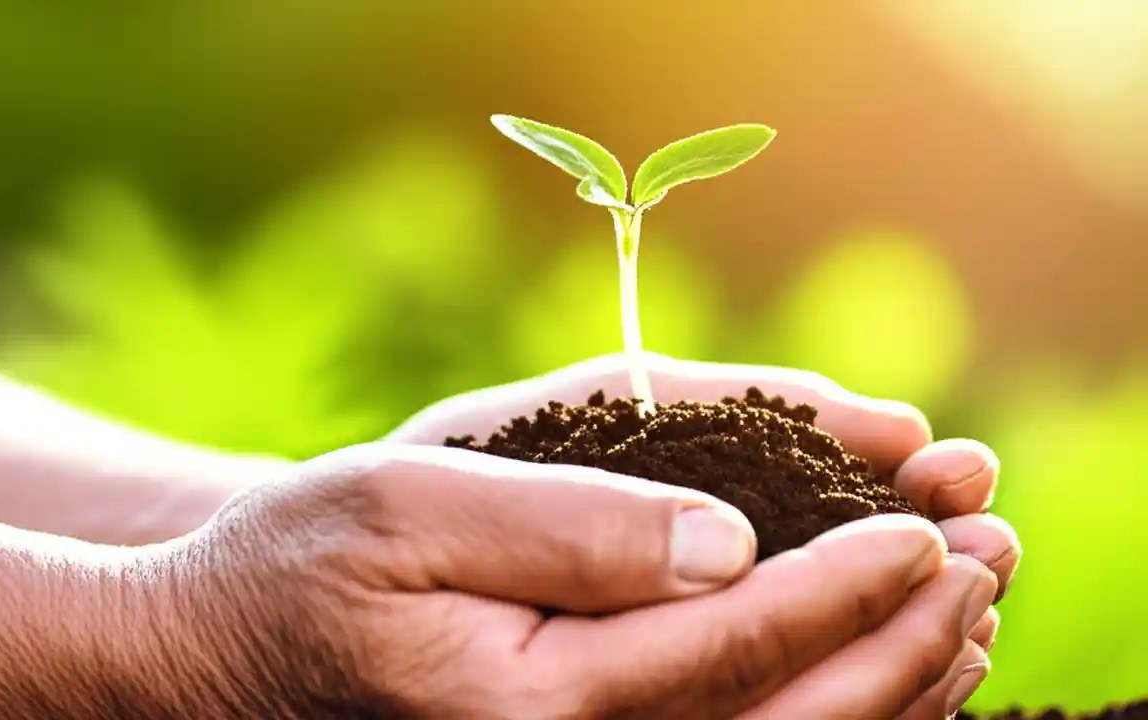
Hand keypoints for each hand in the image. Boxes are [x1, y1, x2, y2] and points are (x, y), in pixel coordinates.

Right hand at [141, 441, 994, 718]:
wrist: (227, 654)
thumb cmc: (306, 562)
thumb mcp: (415, 506)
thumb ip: (573, 524)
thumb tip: (731, 541)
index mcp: (535, 703)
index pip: (733, 645)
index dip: (844, 583)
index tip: (926, 525)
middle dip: (901, 641)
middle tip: (984, 559)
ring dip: (886, 685)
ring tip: (963, 612)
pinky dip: (822, 712)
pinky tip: (871, 665)